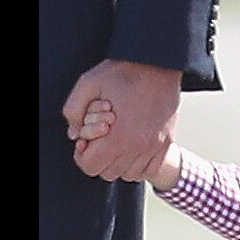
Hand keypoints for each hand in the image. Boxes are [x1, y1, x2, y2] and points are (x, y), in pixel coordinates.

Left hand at [62, 59, 181, 181]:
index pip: (91, 166)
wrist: (159, 65)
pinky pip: (149, 171)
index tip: (84, 142)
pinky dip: (138, 166)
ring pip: (129, 174)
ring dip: (119, 163)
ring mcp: (154, 148)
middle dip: (99, 159)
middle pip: (109, 173)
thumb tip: (74, 134)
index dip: (82, 156)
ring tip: (116, 143)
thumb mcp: (88, 83)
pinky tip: (132, 150)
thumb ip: (73, 110)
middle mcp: (138, 147)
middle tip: (100, 140)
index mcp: (118, 136)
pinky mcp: (165, 145)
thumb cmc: (125, 72)